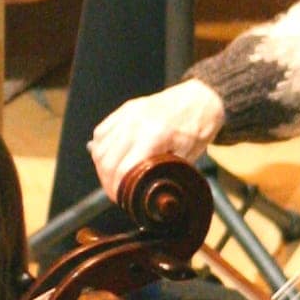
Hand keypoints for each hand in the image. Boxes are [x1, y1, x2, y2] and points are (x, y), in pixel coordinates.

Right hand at [89, 79, 225, 202]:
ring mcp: (128, 114)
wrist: (200, 99)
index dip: (119, 189)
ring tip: (111, 179)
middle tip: (115, 194)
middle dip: (107, 182)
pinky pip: (102, 132)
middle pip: (106, 160)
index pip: (124, 169)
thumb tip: (148, 194)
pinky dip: (100, 149)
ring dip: (101, 167)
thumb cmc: (197, 128)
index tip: (121, 200)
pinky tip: (108, 159)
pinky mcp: (125, 110)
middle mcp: (136, 123)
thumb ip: (164, 174)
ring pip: (100, 147)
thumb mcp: (186, 157)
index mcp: (154, 135)